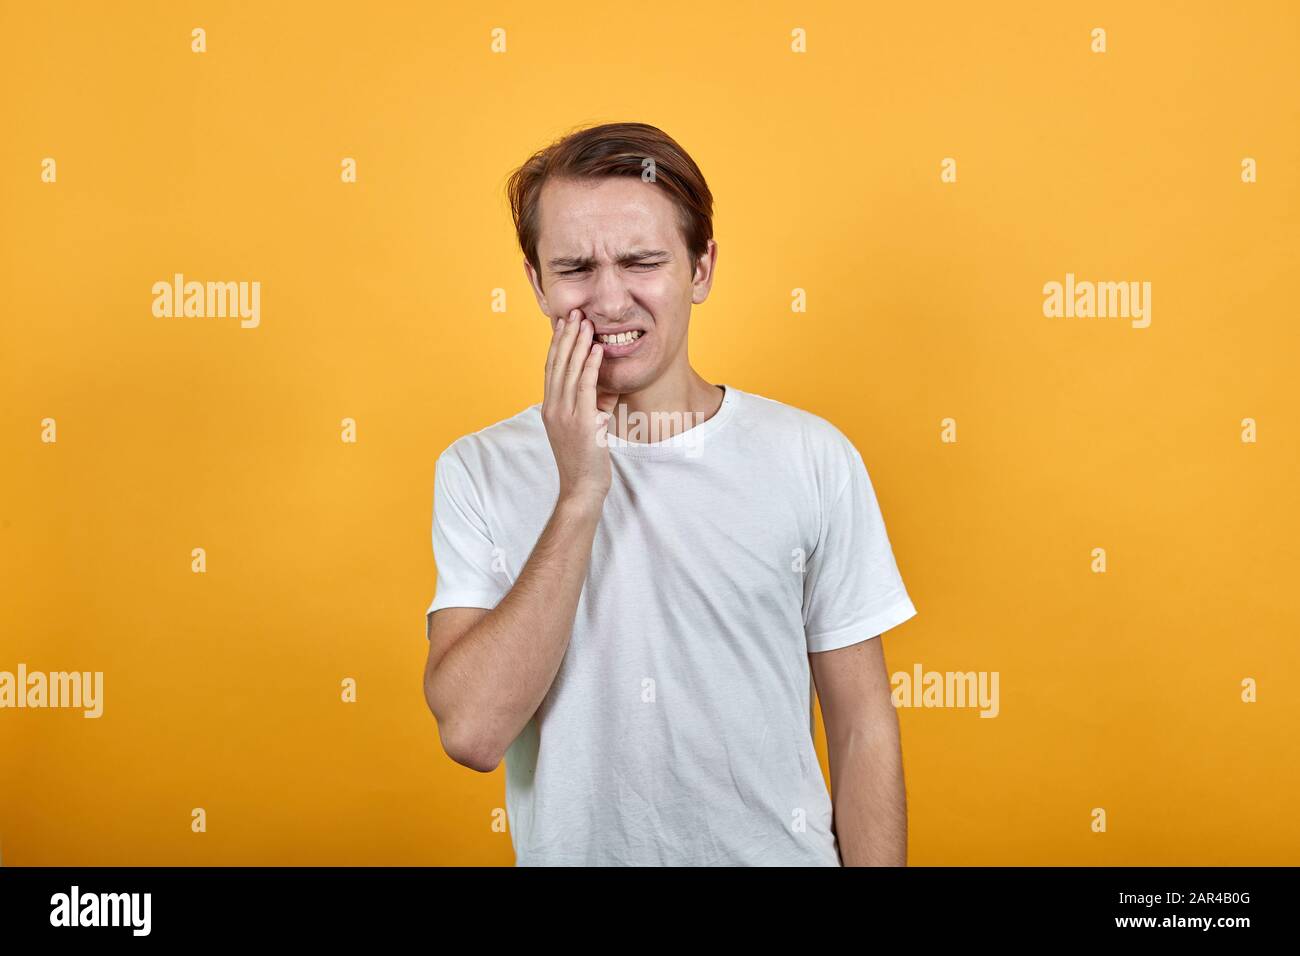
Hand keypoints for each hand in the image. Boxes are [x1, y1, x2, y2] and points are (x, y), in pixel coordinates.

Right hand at [542, 309, 618, 506]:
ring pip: (569, 370)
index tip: (564, 323)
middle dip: (565, 336)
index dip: (558, 344)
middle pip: (557, 364)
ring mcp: (564, 414)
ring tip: (585, 322)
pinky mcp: (580, 421)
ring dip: (577, 343)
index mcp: (550, 408)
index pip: (551, 369)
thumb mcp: (585, 427)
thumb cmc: (586, 461)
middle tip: (573, 312)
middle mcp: (552, 408)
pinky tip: (596, 348)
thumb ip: (591, 404)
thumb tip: (604, 384)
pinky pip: (585, 387)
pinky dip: (590, 365)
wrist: (581, 488)